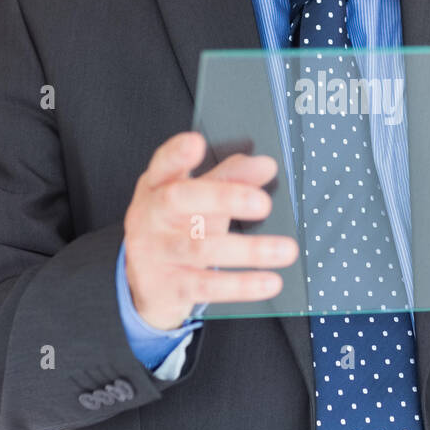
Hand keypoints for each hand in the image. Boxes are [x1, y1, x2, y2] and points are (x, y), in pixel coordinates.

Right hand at [123, 131, 298, 329]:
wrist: (143, 282)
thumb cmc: (175, 228)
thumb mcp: (196, 198)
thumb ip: (230, 178)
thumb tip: (265, 165)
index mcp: (157, 185)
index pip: (163, 163)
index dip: (177, 153)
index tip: (196, 142)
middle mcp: (150, 216)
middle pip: (180, 201)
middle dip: (223, 198)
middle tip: (263, 203)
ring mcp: (155, 253)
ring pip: (201, 248)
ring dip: (249, 250)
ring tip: (286, 250)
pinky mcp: (167, 287)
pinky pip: (207, 286)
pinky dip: (242, 285)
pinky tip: (270, 282)